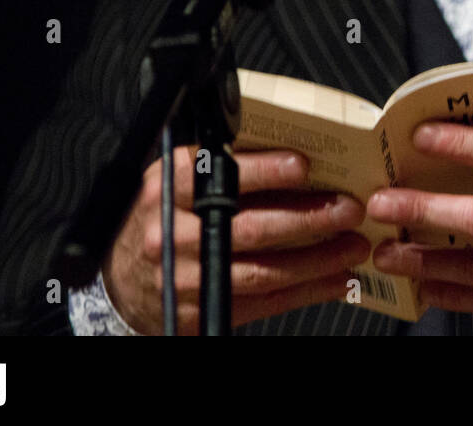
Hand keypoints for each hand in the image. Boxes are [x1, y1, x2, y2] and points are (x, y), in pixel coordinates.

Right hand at [103, 146, 370, 334]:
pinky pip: (263, 303)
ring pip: (263, 271)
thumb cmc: (161, 217)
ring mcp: (187, 277)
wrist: (120, 278)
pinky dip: (304, 292)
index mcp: (170, 188)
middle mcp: (176, 233)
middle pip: (251, 228)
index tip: (303, 165)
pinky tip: (334, 280)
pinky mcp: (202, 312)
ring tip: (353, 247)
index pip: (222, 177)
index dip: (265, 171)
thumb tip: (293, 160)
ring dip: (316, 261)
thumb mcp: (176, 179)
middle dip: (308, 219)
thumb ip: (220, 167)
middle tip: (348, 209)